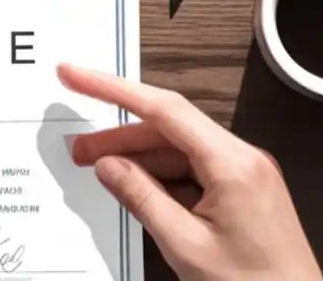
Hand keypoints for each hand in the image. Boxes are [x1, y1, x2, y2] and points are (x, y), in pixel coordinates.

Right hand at [59, 63, 321, 280]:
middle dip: (118, 135)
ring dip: (135, 155)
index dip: (113, 89)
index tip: (77, 76)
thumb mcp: (186, 246)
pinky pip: (192, 168)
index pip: (164, 109)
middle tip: (77, 147)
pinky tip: (133, 185)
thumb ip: (142, 199)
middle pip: (168, 128)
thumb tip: (108, 165)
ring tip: (96, 167)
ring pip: (177, 148)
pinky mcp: (243, 189)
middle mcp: (243, 159)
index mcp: (233, 165)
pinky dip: (158, 173)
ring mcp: (245, 173)